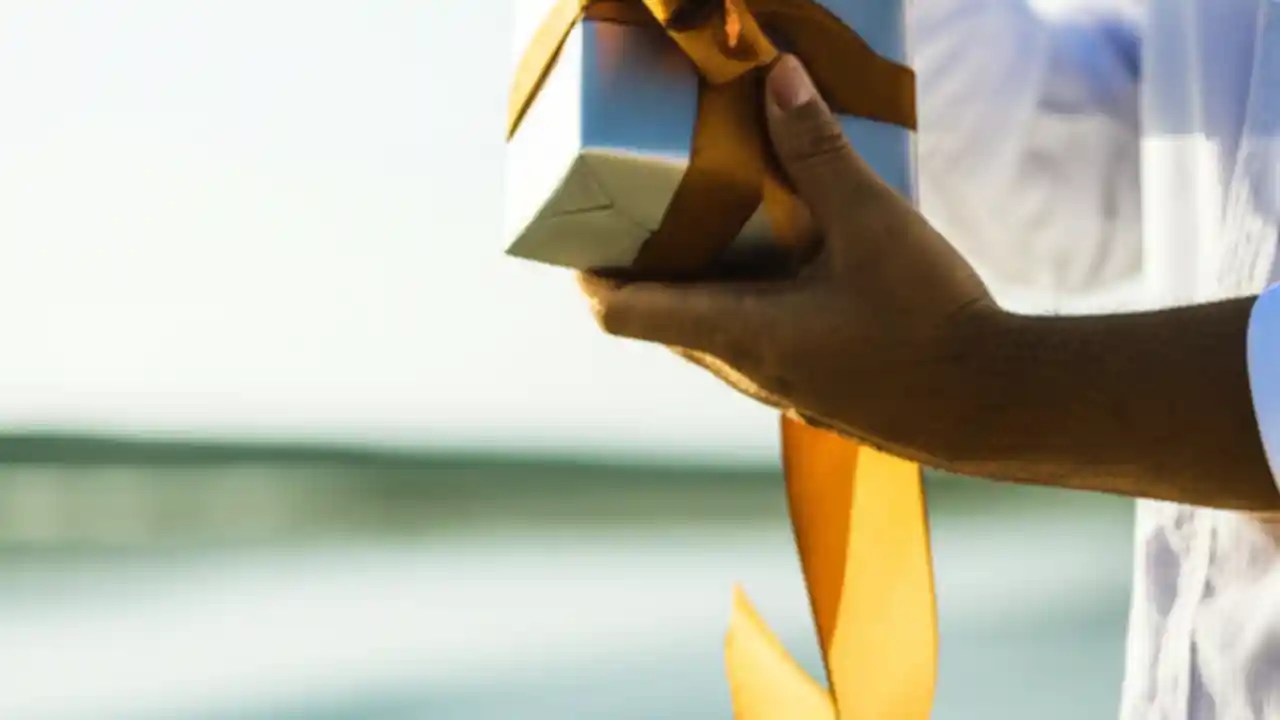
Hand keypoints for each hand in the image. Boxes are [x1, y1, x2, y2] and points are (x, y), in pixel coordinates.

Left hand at [580, 54, 999, 462]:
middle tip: (646, 204)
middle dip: (640, 267)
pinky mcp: (812, 391)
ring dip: (694, 285)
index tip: (580, 231)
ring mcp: (778, 388)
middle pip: (656, 322)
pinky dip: (740, 302)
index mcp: (737, 332)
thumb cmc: (930, 321)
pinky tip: (785, 261)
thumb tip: (778, 78)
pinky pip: (749, 345)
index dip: (586, 273)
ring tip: (711, 221)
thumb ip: (818, 150)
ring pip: (705, 335)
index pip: (621, 312)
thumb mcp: (873, 223)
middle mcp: (744, 370)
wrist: (993, 406)